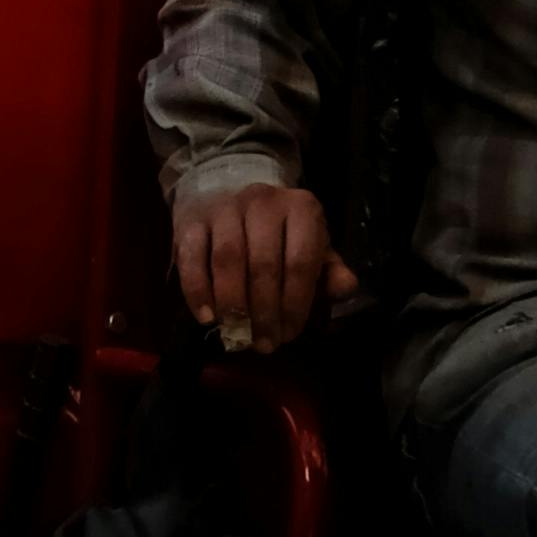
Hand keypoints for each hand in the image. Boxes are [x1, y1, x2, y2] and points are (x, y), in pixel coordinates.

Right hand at [171, 179, 358, 358]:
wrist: (228, 192)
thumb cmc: (277, 232)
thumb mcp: (310, 246)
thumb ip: (329, 270)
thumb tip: (345, 288)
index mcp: (301, 208)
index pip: (301, 261)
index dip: (296, 304)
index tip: (289, 334)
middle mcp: (263, 201)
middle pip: (264, 265)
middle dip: (264, 312)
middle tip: (263, 343)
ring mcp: (225, 208)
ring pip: (228, 260)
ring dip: (233, 305)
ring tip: (236, 334)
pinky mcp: (191, 221)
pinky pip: (193, 258)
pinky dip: (198, 291)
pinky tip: (206, 318)